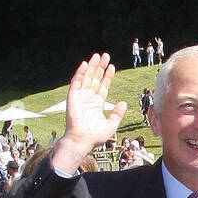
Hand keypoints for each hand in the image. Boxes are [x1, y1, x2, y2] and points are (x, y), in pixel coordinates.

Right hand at [52, 54, 128, 174]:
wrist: (82, 141)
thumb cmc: (94, 137)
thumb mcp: (111, 124)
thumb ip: (117, 114)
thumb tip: (124, 103)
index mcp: (96, 104)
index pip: (103, 86)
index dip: (107, 76)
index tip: (112, 67)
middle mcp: (88, 98)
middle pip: (95, 79)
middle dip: (100, 67)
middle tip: (105, 56)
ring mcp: (80, 97)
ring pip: (86, 78)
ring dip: (91, 67)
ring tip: (97, 56)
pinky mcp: (73, 97)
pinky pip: (76, 82)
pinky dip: (80, 73)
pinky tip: (85, 64)